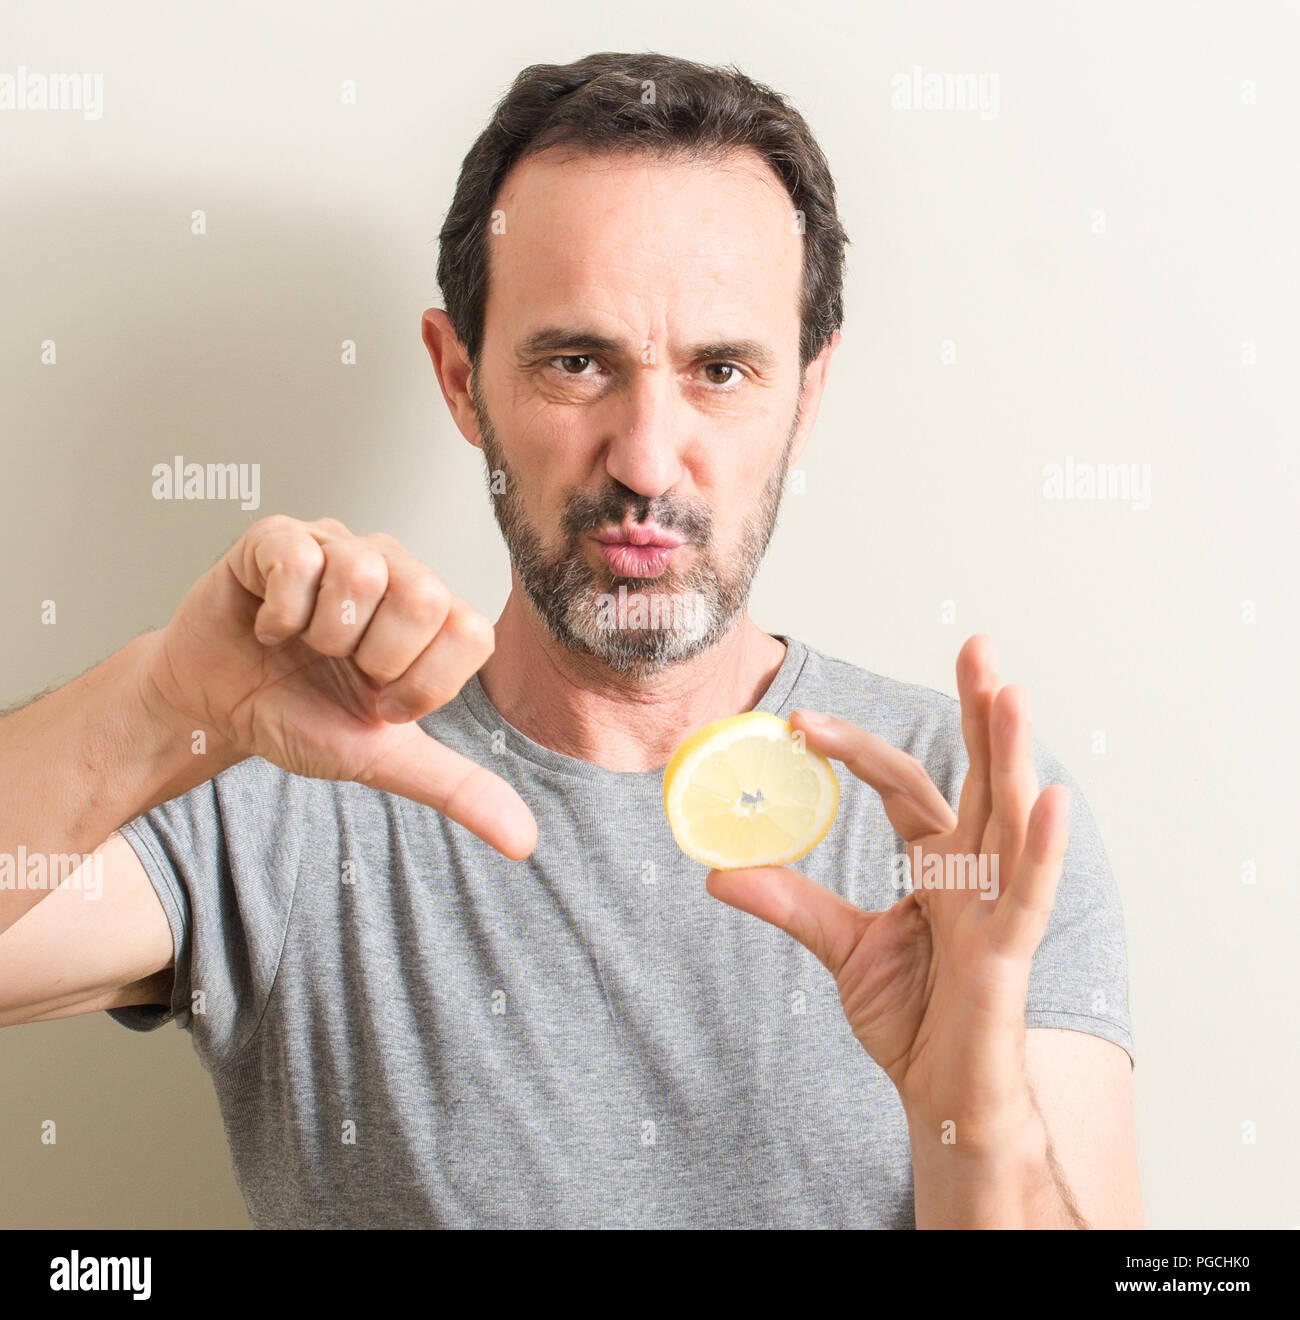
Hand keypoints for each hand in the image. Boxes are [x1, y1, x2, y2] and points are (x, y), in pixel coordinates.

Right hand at [141, 515, 536, 859]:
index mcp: (431, 616)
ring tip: (303, 646)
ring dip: (322, 635)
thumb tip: (523, 842)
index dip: (424, 683)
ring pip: (361, 573)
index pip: (471, 632)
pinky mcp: (276, 538)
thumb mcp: (381, 759)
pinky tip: (268, 628)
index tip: (382, 704)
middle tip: (340, 670)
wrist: (214, 707)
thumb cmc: (300, 716)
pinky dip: (278, 613)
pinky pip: (296, 558)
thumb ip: (456, 788)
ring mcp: (337, 545)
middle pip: (424, 597)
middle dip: (374, 659)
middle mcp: (395, 568)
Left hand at [706, 635, 1067, 1149]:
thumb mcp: (842, 948)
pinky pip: (1027, 893)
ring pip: (1010, 817)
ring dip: (1011, 753)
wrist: (944, 1097)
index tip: (802, 722)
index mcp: (938, 862)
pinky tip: (1048, 797)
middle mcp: (976, 871)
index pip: (902, 786)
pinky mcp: (1009, 953)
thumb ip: (790, 903)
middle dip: (980, 711)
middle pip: (980, 776)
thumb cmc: (914, 1019)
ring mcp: (998, 906)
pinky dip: (1039, 847)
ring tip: (1010, 690)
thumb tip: (717, 872)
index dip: (855, 751)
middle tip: (978, 644)